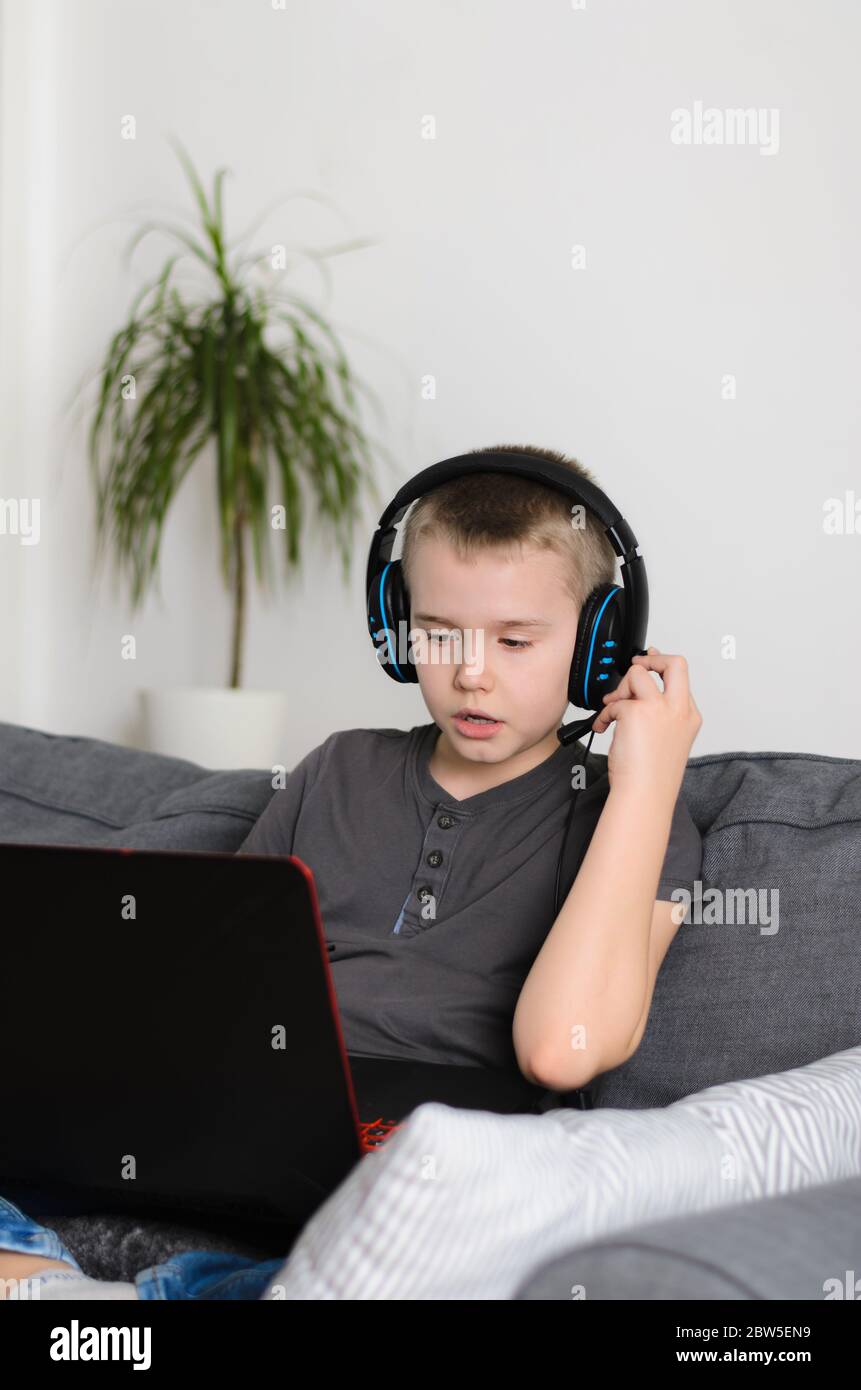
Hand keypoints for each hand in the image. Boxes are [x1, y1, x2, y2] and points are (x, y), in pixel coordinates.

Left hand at [590, 647, 702, 794]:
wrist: (645, 793)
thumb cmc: (652, 775)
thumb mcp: (665, 738)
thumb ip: (659, 713)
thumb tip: (639, 691)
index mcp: (689, 716)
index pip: (680, 678)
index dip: (662, 666)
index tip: (648, 661)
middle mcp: (679, 708)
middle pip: (674, 662)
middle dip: (651, 659)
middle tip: (636, 666)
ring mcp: (660, 708)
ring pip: (638, 673)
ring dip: (620, 688)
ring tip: (614, 710)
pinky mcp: (637, 711)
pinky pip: (614, 701)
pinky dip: (604, 714)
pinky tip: (604, 727)